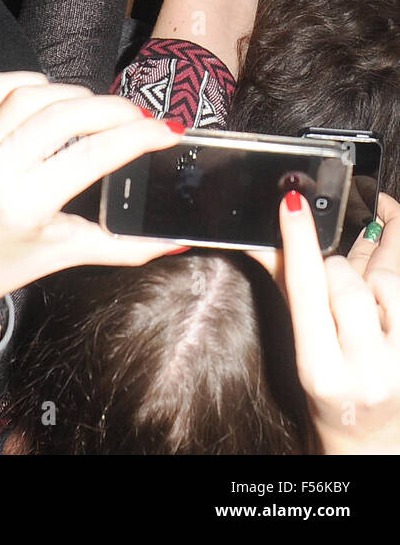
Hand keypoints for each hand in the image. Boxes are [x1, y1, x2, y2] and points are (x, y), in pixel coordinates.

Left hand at [0, 73, 180, 372]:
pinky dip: (31, 83)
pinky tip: (55, 96)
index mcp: (23, 203)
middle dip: (113, 110)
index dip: (135, 137)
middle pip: (64, 116)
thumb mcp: (59, 258)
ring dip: (76, 95)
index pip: (90, 155)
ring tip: (106, 110)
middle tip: (144, 118)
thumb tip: (173, 241)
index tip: (166, 131)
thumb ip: (119, 247)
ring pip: (32, 96)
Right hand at [282, 190, 399, 452]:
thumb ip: (286, 289)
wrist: (373, 440)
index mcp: (320, 367)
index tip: (292, 203)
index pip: (306, 288)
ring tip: (364, 299)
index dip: (299, 240)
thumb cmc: (329, 391)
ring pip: (388, 283)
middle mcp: (366, 370)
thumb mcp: (301, 348)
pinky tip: (384, 304)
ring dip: (372, 279)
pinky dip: (394, 291)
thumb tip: (258, 240)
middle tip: (330, 273)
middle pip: (347, 281)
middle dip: (335, 267)